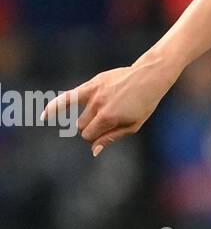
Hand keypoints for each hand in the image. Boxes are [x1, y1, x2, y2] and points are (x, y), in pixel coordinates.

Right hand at [41, 59, 173, 156]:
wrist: (148, 77)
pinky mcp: (92, 84)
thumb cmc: (143, 104)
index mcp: (108, 117)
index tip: (106, 133)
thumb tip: (94, 151)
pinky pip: (68, 97)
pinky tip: (44, 116)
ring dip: (86, 120)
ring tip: (102, 114)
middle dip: (91, 129)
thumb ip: (111, 138)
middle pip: (82, 126)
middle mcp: (98, 105)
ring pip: (79, 117)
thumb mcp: (133, 126)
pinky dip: (55, 107)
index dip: (95, 138)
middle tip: (108, 124)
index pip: (89, 136)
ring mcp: (94, 93)